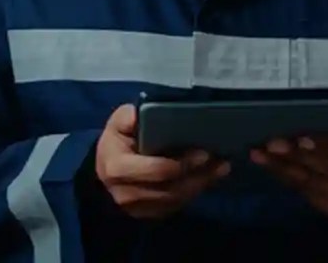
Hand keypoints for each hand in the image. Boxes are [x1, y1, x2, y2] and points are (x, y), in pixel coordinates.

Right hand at [95, 104, 230, 219]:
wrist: (106, 167)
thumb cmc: (117, 141)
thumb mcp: (118, 123)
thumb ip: (128, 117)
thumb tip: (142, 113)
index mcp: (117, 168)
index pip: (156, 171)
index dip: (182, 164)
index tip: (203, 152)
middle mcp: (126, 193)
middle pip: (171, 189)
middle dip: (198, 175)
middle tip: (220, 161)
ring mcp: (138, 208)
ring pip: (177, 200)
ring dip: (201, 184)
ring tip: (221, 168)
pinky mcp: (150, 214)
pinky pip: (177, 205)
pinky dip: (195, 191)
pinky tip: (209, 177)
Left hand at [250, 124, 327, 217]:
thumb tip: (317, 104)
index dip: (327, 146)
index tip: (302, 139)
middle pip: (327, 168)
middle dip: (297, 156)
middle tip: (272, 143)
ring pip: (311, 182)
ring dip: (282, 167)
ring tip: (259, 153)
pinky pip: (304, 191)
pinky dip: (283, 175)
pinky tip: (267, 163)